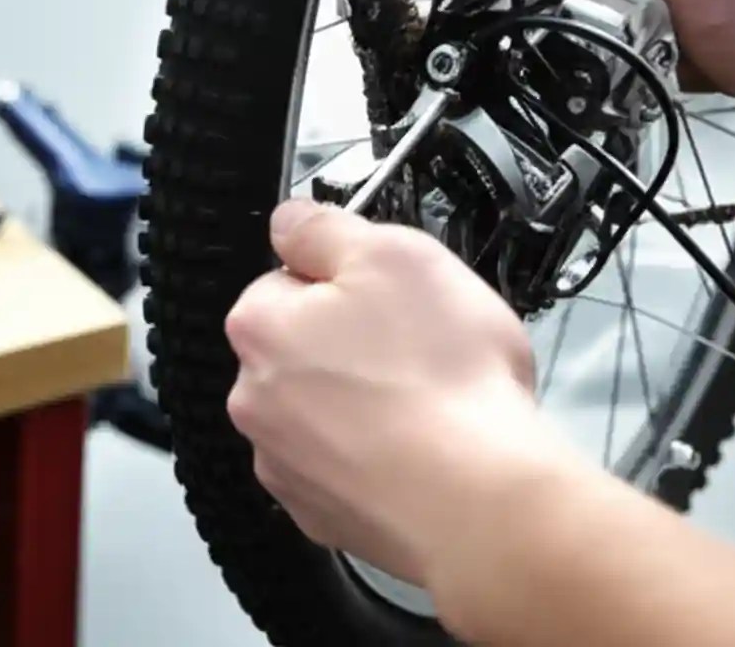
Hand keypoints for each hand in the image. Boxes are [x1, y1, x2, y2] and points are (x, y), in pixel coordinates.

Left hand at [224, 200, 580, 586]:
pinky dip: (380, 456)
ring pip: (326, 410)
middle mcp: (254, 399)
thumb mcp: (395, 254)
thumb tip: (290, 220)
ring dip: (367, 401)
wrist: (479, 502)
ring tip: (430, 402)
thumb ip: (325, 228)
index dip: (346, 281)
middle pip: (304, 347)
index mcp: (260, 326)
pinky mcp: (323, 513)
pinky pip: (348, 466)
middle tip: (420, 346)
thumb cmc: (442, 379)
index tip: (389, 295)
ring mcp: (285, 464)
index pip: (286, 277)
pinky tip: (424, 449)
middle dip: (356, 342)